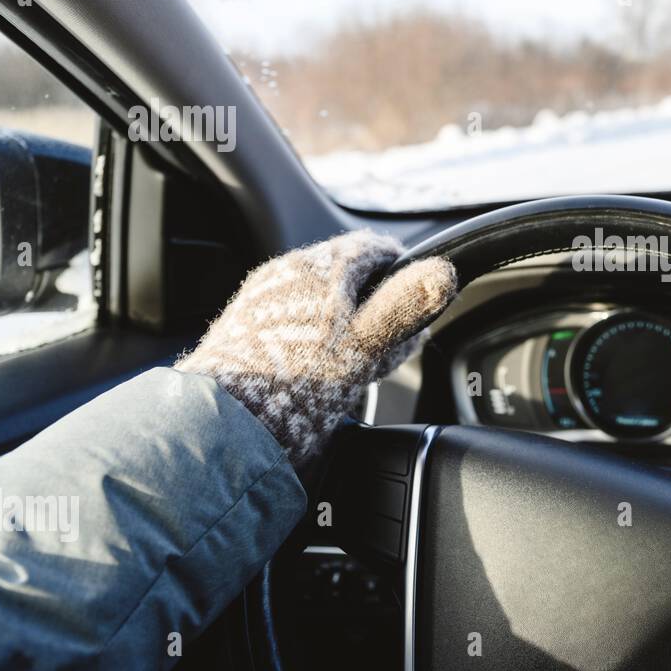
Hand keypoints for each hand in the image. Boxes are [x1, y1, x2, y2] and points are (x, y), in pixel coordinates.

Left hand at [176, 231, 455, 470]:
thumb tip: (445, 272)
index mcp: (320, 264)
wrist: (225, 422)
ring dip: (350, 325)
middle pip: (348, 275)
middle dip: (378, 305)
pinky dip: (319, 338)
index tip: (419, 302)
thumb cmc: (299, 383)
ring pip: (322, 299)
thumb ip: (406, 304)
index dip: (405, 274)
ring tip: (364, 364)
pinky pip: (296, 321)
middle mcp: (287, 270)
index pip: (375, 248)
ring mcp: (263, 298)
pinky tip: (325, 373)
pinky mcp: (246, 326)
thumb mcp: (366, 343)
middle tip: (397, 344)